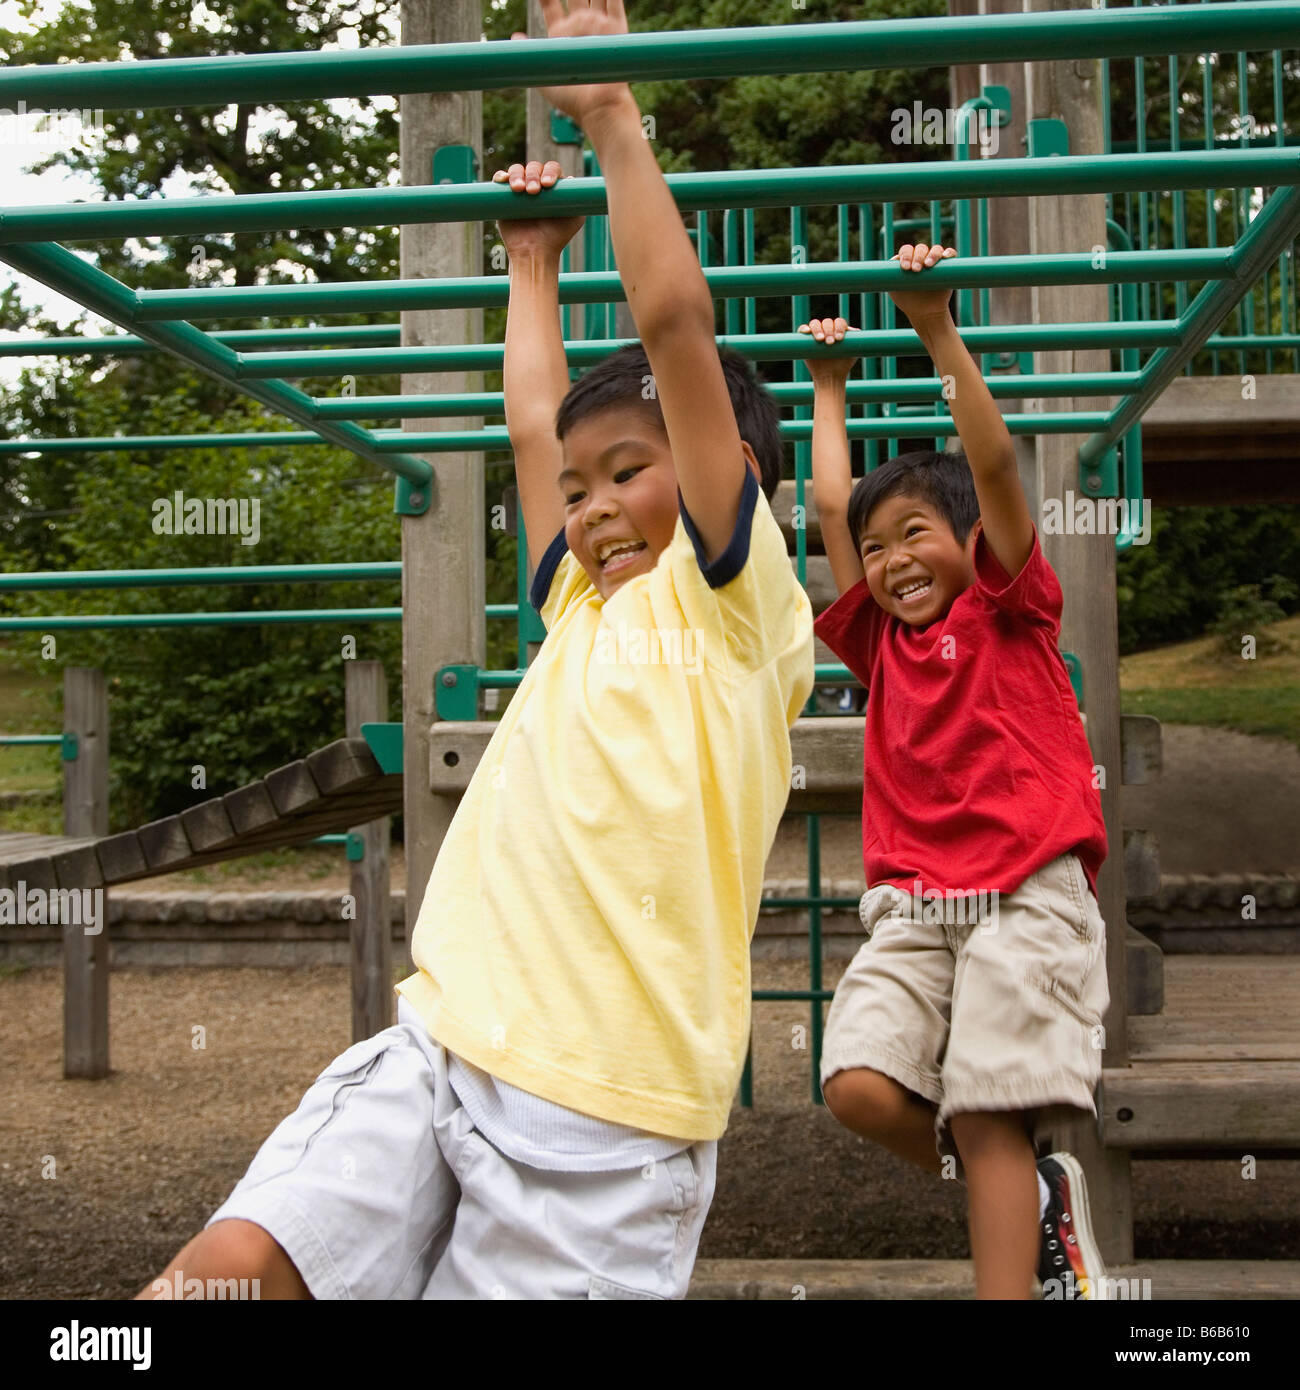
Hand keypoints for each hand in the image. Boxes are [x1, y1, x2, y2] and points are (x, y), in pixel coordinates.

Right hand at [493, 161, 584, 261]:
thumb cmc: (556, 238)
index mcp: (553, 187)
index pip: (551, 169)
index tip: (548, 185)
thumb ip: (578, 199)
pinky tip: (504, 180)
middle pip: (534, 167)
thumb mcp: (575, 219)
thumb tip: (570, 179)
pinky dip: (501, 176)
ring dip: (517, 174)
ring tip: (519, 190)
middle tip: (533, 192)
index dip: (550, 172)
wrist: (535, 252)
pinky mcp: (503, 196)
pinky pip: (500, 179)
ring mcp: (520, 189)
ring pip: (517, 169)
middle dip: (533, 175)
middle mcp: (536, 185)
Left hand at [528, 1, 634, 127]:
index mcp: (561, 34)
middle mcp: (581, 26)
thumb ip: (530, 52)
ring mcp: (599, 25)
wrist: (599, 106)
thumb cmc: (571, 99)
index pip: (550, 4)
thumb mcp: (543, 74)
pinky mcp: (616, 29)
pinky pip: (614, 2)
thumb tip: (514, 36)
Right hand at [797, 317, 857, 387]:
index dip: (839, 328)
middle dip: (829, 330)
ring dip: (817, 329)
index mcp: (838, 330)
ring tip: (820, 340)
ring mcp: (815, 334)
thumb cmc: (843, 365)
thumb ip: (856, 341)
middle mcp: (827, 330)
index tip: (839, 339)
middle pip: (827, 322)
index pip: (839, 322)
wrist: (831, 377)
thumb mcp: (853, 353)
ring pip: (815, 324)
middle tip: (830, 343)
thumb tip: (855, 331)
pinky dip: (804, 329)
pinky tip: (807, 332)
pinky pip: (802, 330)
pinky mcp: (805, 340)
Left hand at [888, 242, 956, 323]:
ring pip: (936, 249)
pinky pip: (950, 254)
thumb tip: (893, 262)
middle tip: (916, 270)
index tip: (905, 268)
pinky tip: (945, 257)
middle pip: (920, 248)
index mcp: (908, 260)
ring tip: (928, 265)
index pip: (906, 251)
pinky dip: (948, 253)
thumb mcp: (895, 290)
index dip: (906, 256)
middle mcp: (922, 258)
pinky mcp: (948, 266)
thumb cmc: (907, 301)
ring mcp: (936, 261)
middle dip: (917, 257)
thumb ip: (891, 277)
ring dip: (932, 254)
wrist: (924, 313)